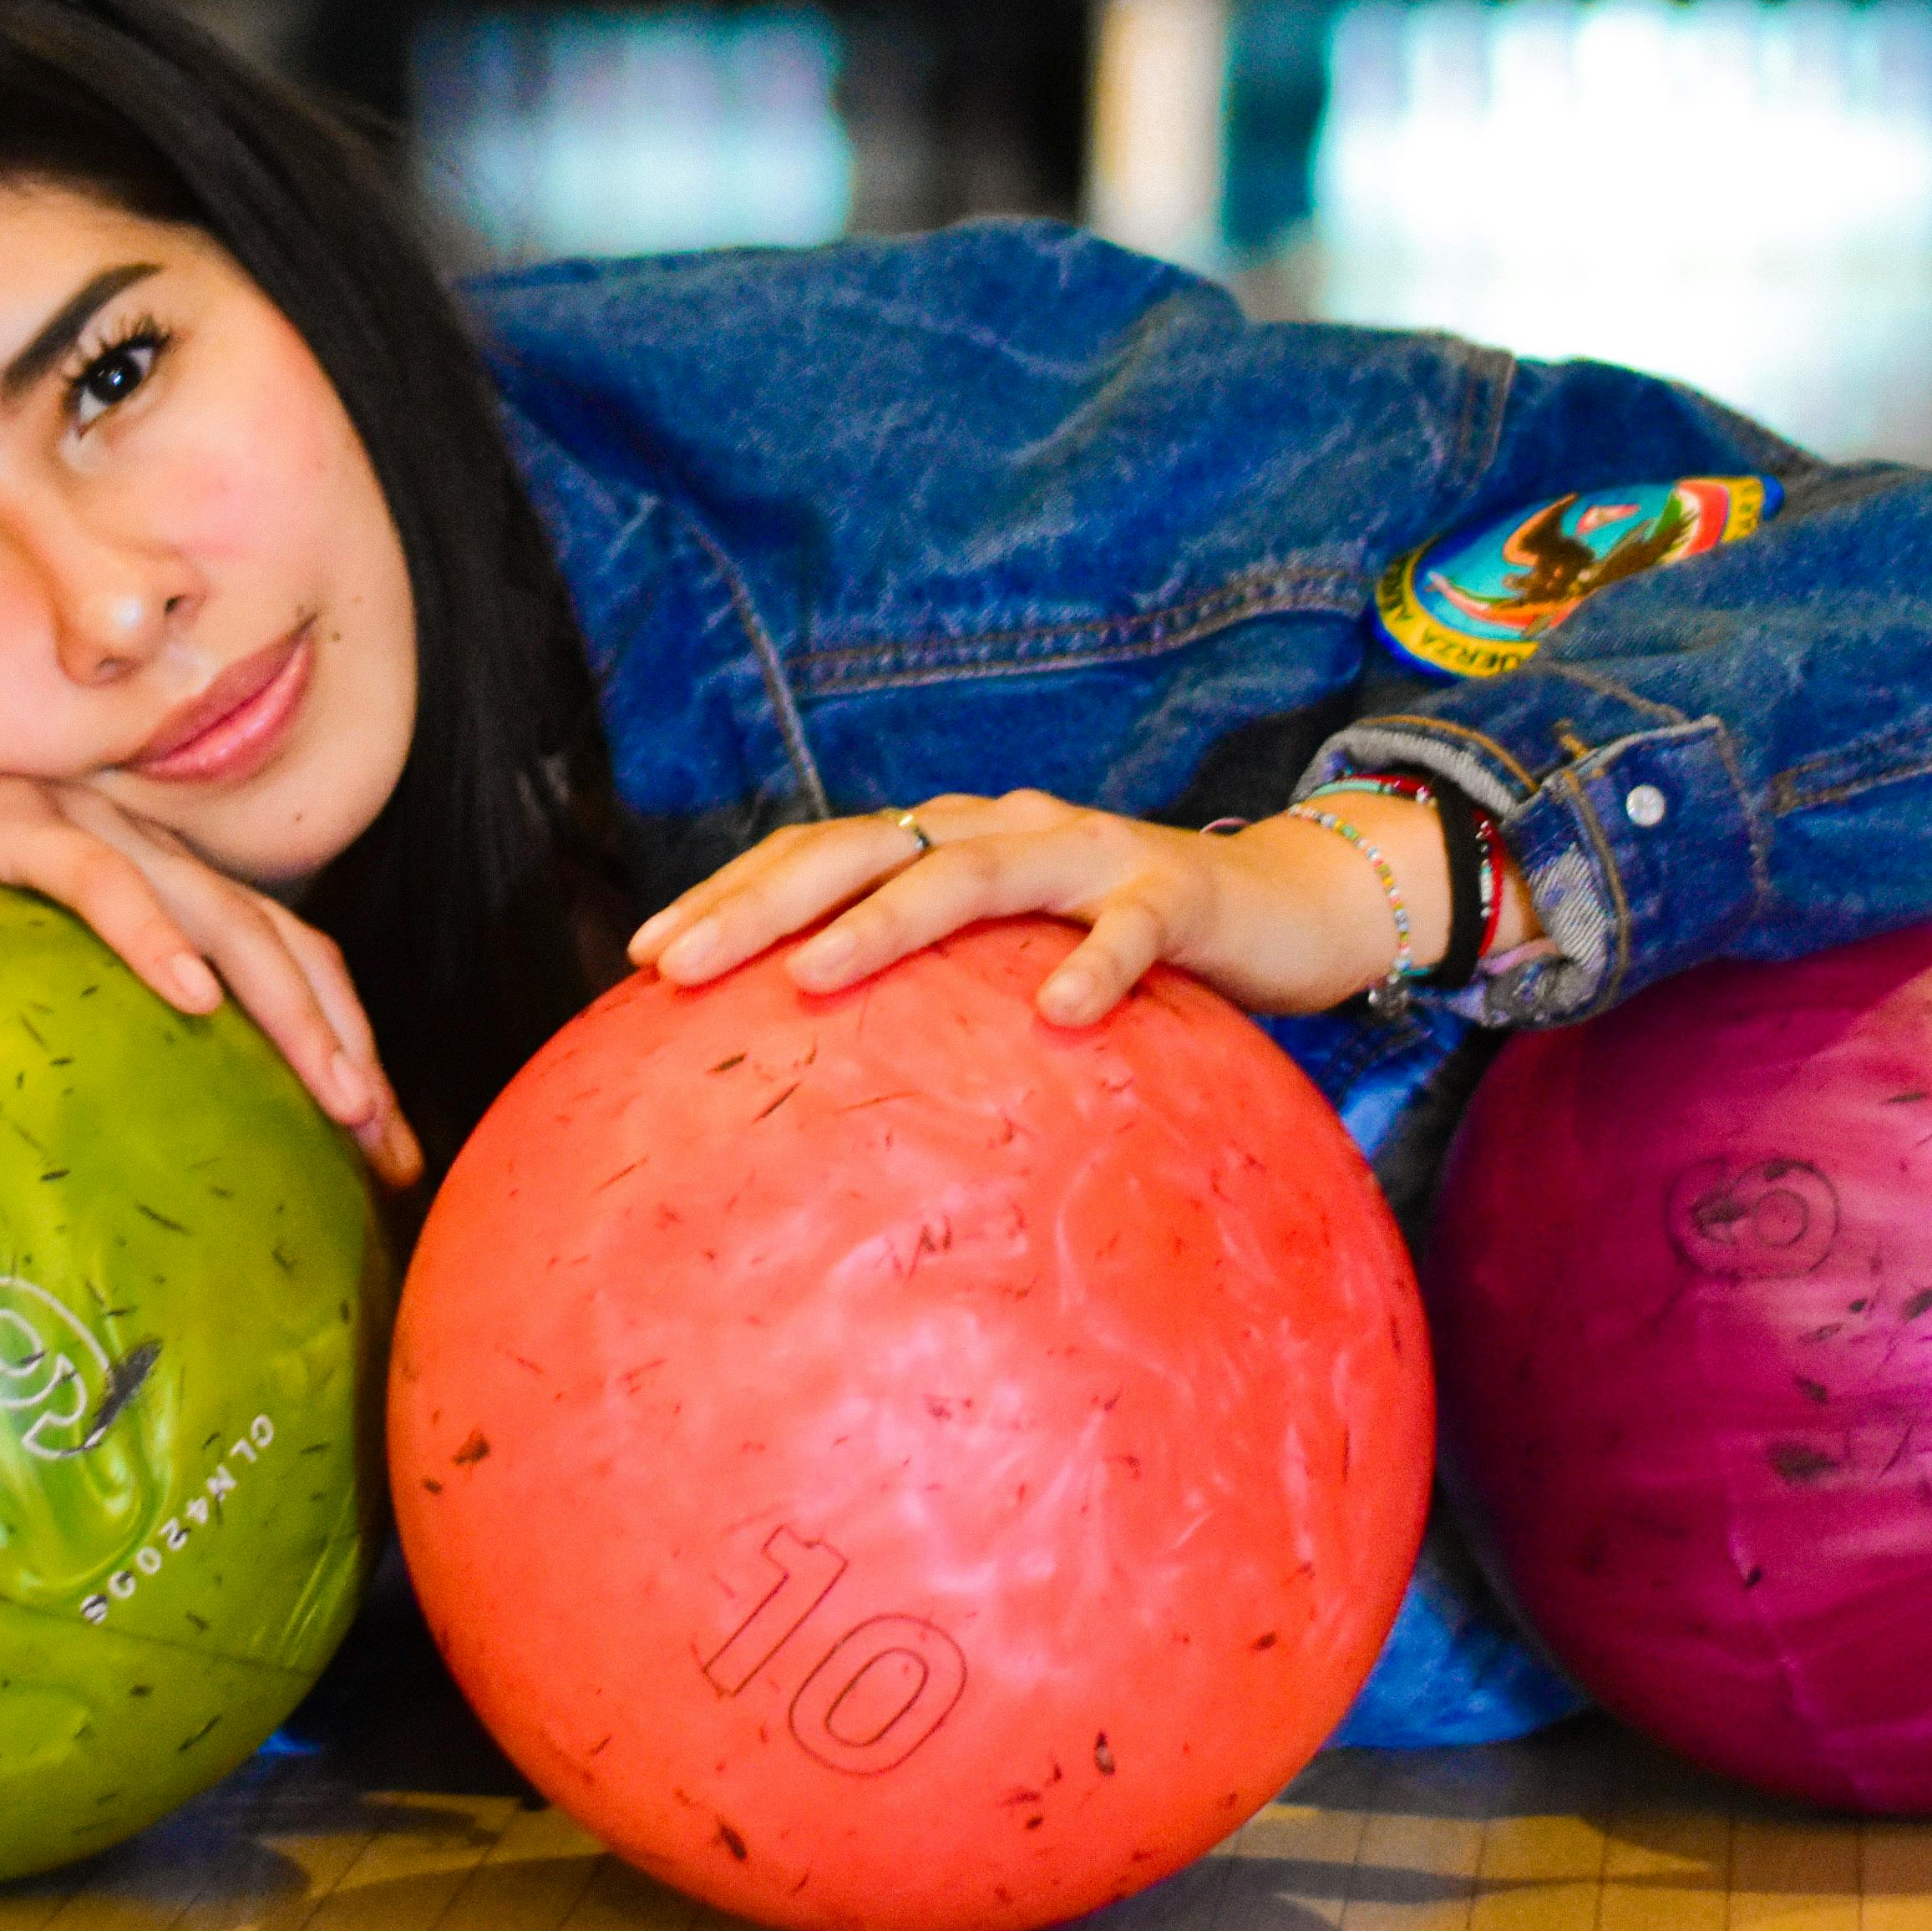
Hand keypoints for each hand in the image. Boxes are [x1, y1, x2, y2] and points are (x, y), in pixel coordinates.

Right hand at [0, 698, 416, 1186]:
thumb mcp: (15, 962)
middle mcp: (145, 849)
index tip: (383, 1146)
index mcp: (158, 881)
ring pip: (224, 919)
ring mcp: (88, 830)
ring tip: (337, 1091)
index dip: (346, 1045)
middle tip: (388, 1144)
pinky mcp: (14, 825)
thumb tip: (134, 1129)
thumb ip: (85, 1009)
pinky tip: (194, 999)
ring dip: (290, 1010)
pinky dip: (155, 938)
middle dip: (351, 1049)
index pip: (286, 960)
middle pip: (286, 947)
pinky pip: (102, 883)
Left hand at [622, 785, 1450, 1028]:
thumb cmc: (1132, 952)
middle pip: (863, 849)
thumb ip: (936, 1003)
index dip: (730, 891)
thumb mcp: (1015, 969)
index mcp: (955, 842)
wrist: (1290, 906)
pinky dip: (1091, 967)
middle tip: (675, 967)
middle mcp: (1005, 829)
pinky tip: (1057, 1018)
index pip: (820, 851)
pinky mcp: (1176, 894)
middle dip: (761, 904)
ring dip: (886, 922)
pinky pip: (1129, 931)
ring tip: (813, 977)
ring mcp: (1089, 853)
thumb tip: (818, 1101)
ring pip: (973, 872)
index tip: (641, 957)